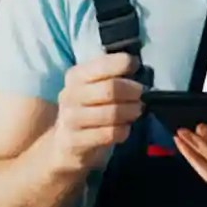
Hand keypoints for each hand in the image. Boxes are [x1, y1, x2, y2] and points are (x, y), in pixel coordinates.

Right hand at [49, 53, 144, 173]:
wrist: (66, 143)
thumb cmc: (89, 108)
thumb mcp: (95, 86)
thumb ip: (112, 74)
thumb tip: (136, 64)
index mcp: (76, 75)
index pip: (104, 64)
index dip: (125, 63)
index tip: (136, 67)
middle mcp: (70, 95)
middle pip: (111, 89)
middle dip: (133, 91)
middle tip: (140, 95)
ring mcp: (70, 119)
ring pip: (112, 113)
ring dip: (131, 111)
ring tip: (136, 111)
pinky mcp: (75, 142)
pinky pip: (109, 134)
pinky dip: (123, 131)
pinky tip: (124, 129)